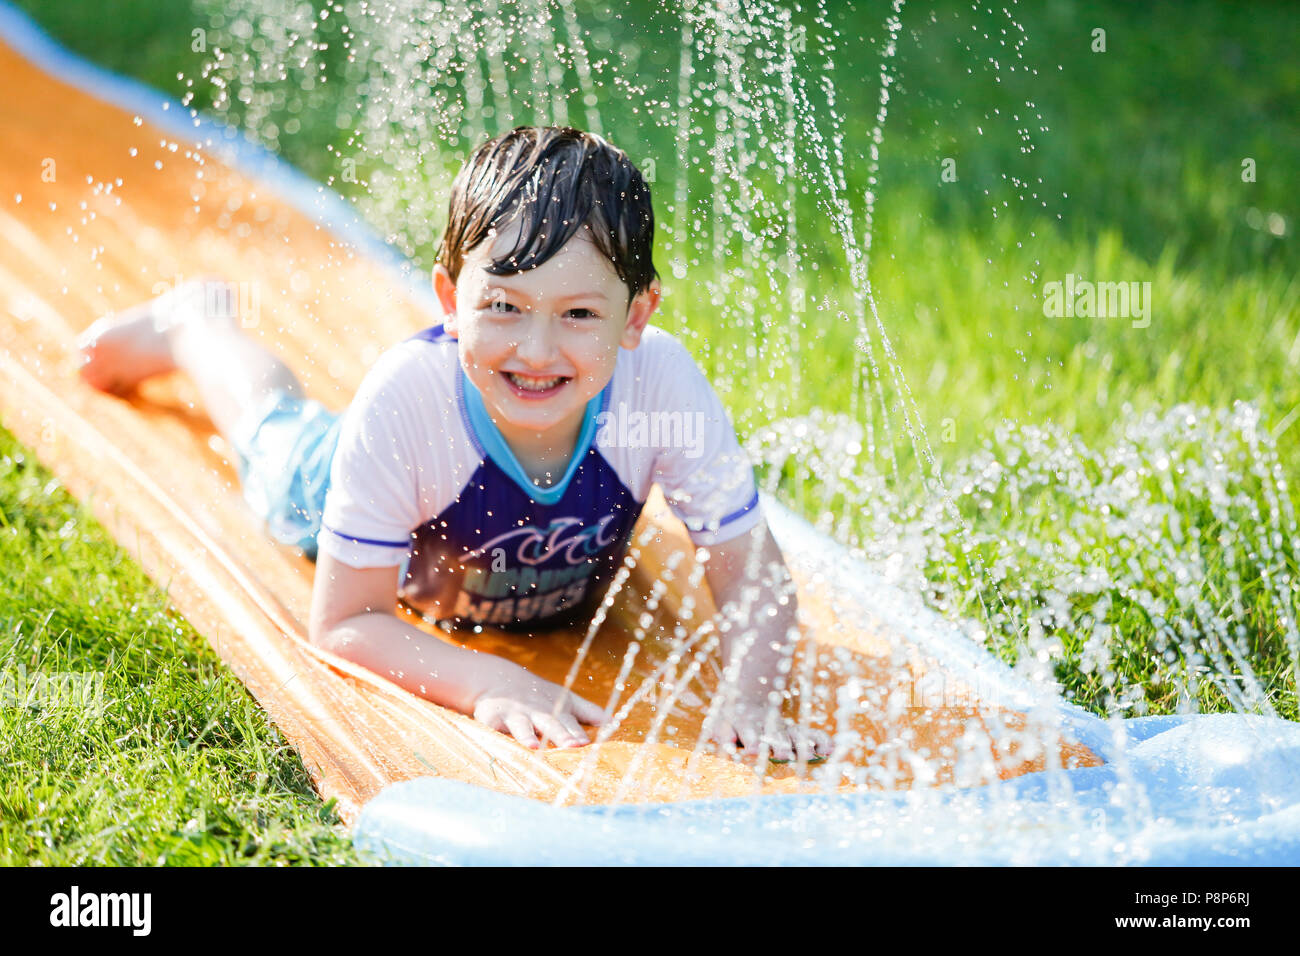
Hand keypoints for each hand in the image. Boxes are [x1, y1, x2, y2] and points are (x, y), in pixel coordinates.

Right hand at [472, 668, 606, 749]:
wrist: (499, 679)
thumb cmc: (540, 695)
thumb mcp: (566, 699)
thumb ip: (590, 712)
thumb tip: (614, 722)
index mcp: (559, 709)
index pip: (572, 724)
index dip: (581, 734)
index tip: (592, 746)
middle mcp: (539, 711)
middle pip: (552, 723)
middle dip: (562, 735)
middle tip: (574, 747)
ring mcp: (517, 714)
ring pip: (523, 726)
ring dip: (528, 735)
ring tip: (535, 746)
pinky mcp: (494, 718)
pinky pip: (495, 730)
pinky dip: (497, 737)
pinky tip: (497, 746)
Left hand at [710, 698, 830, 763]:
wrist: (749, 699)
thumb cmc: (731, 718)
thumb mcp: (721, 721)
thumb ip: (723, 732)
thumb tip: (722, 738)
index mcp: (747, 724)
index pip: (749, 732)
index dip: (750, 740)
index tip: (752, 749)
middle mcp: (768, 726)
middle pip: (776, 735)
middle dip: (780, 744)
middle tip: (783, 754)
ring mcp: (785, 729)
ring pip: (796, 735)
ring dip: (803, 745)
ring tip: (810, 755)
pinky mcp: (797, 732)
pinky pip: (814, 735)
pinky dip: (823, 740)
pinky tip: (832, 749)